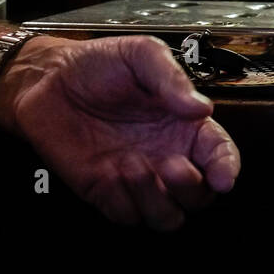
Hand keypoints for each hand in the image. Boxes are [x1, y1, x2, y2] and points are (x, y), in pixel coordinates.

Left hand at [0, 35, 240, 229]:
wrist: (47, 79)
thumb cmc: (98, 64)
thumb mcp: (141, 55)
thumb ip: (173, 78)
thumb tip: (202, 107)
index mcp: (184, 125)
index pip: (220, 155)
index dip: (226, 169)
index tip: (222, 176)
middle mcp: (167, 156)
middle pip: (199, 197)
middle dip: (192, 190)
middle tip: (172, 166)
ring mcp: (137, 179)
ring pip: (167, 218)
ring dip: (157, 201)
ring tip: (131, 164)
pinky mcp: (105, 192)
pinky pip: (125, 216)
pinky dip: (122, 202)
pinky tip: (108, 171)